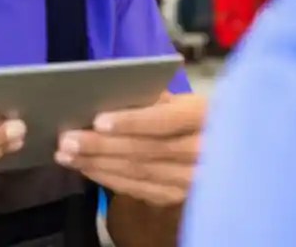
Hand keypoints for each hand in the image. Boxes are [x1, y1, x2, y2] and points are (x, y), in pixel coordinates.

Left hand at [55, 92, 204, 206]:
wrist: (229, 151)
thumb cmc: (197, 115)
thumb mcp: (182, 99)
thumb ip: (153, 99)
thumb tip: (110, 98)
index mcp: (204, 117)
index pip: (166, 121)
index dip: (132, 122)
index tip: (99, 121)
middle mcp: (203, 152)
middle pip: (146, 150)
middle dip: (102, 146)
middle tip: (67, 140)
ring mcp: (192, 180)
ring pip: (139, 172)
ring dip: (98, 164)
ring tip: (66, 155)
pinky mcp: (180, 196)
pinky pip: (139, 189)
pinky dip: (109, 178)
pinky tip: (86, 168)